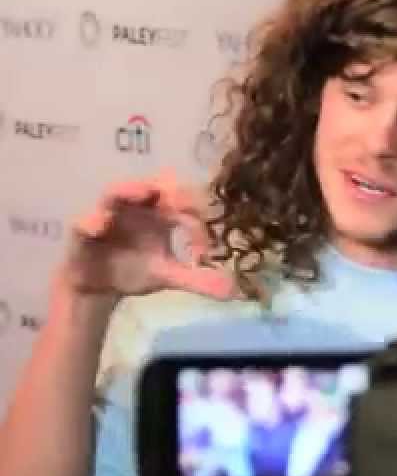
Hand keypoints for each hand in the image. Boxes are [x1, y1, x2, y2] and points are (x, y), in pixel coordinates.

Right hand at [60, 172, 236, 300]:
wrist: (98, 288)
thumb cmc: (135, 270)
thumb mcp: (170, 275)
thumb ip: (199, 280)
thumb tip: (234, 292)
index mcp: (161, 213)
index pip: (185, 200)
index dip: (198, 215)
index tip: (205, 245)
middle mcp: (136, 207)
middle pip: (153, 183)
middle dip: (169, 187)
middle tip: (182, 199)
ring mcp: (108, 215)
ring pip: (117, 192)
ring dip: (130, 190)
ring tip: (144, 193)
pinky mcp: (83, 231)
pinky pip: (85, 220)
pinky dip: (93, 220)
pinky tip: (101, 226)